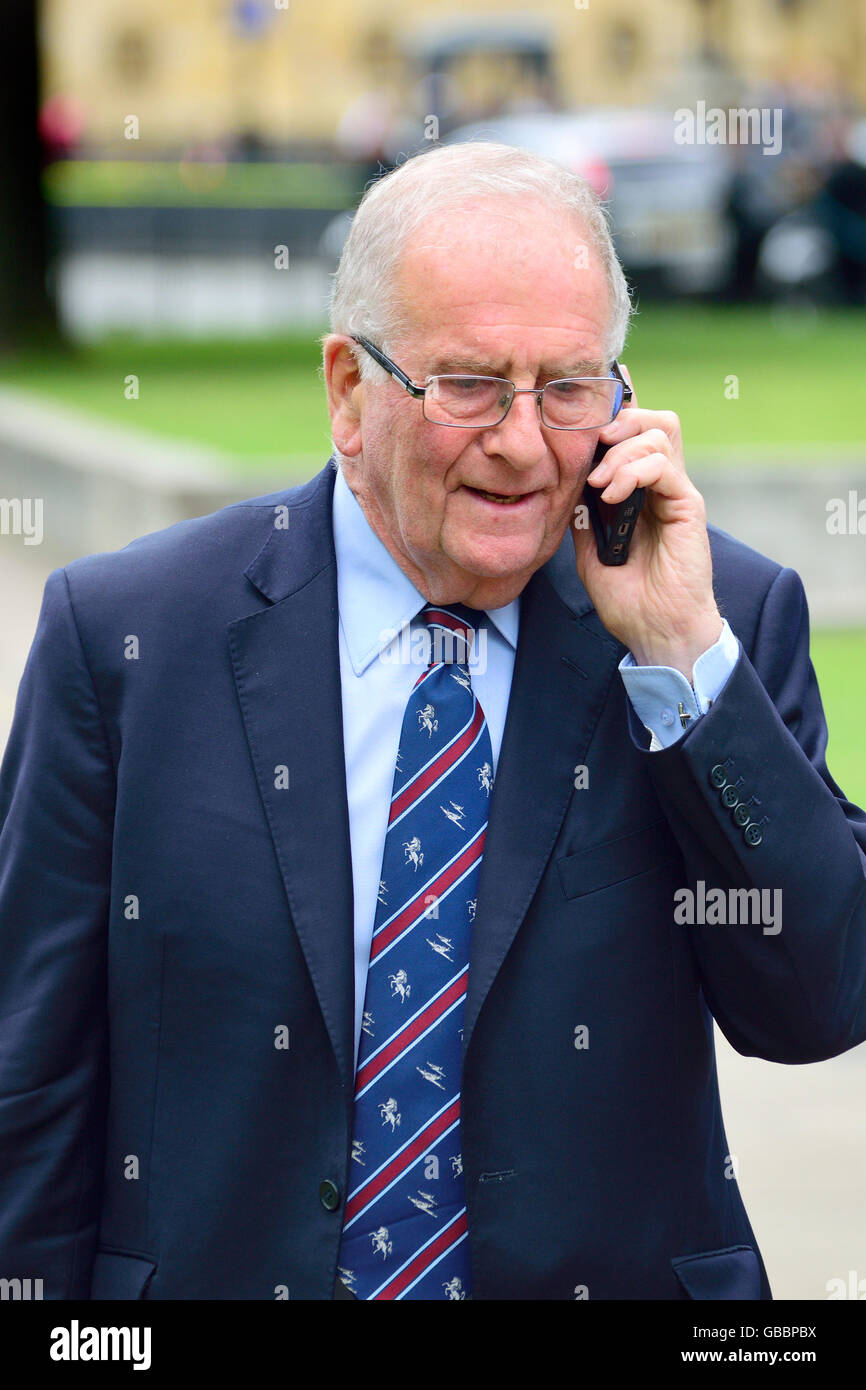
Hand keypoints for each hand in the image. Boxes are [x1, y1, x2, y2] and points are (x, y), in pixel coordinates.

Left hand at [571, 366, 721, 681]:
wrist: (656, 630)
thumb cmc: (628, 599)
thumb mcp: (589, 551)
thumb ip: (582, 515)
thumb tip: (565, 485)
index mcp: (639, 491)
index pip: (633, 434)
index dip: (609, 422)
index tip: (577, 432)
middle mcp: (661, 485)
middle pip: (653, 421)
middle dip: (619, 422)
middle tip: (591, 446)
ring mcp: (676, 493)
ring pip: (659, 434)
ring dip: (620, 452)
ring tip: (597, 484)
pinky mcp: (688, 506)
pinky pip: (664, 466)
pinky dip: (633, 472)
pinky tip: (611, 495)